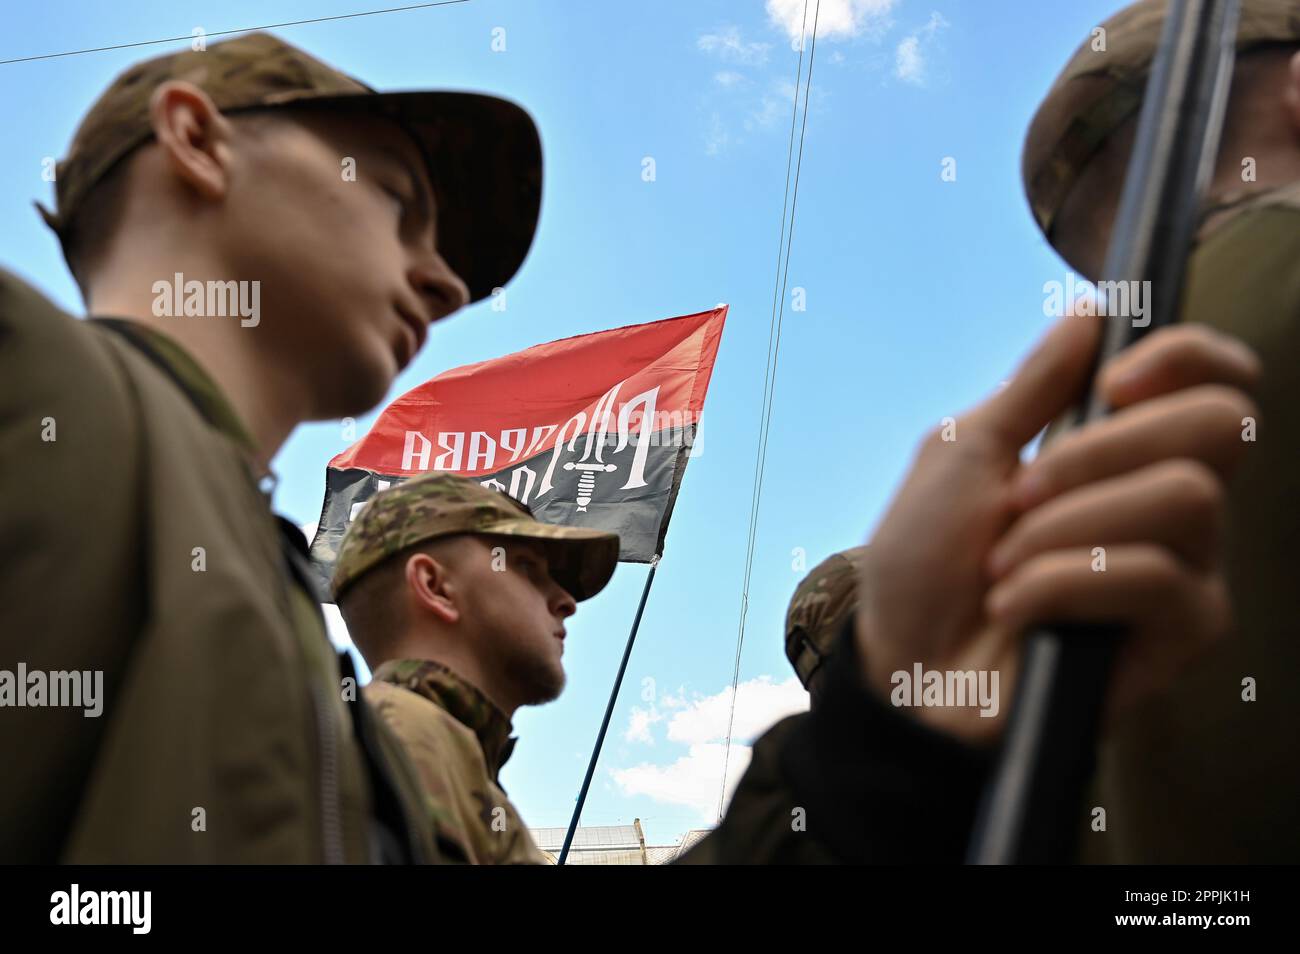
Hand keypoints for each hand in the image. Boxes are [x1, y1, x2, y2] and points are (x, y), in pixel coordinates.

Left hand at [855, 316, 1259, 744]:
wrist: (903, 666)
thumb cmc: (927, 561)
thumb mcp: (963, 454)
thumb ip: (1032, 388)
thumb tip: (1094, 308)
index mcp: (1125, 451)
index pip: (1219, 380)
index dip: (1188, 357)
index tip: (1112, 381)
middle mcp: (1172, 502)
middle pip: (1222, 425)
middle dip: (1102, 450)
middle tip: (1019, 495)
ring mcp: (1187, 567)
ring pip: (1186, 499)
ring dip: (1066, 525)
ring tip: (1003, 564)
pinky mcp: (1183, 633)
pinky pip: (1156, 578)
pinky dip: (1061, 582)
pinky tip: (1016, 608)